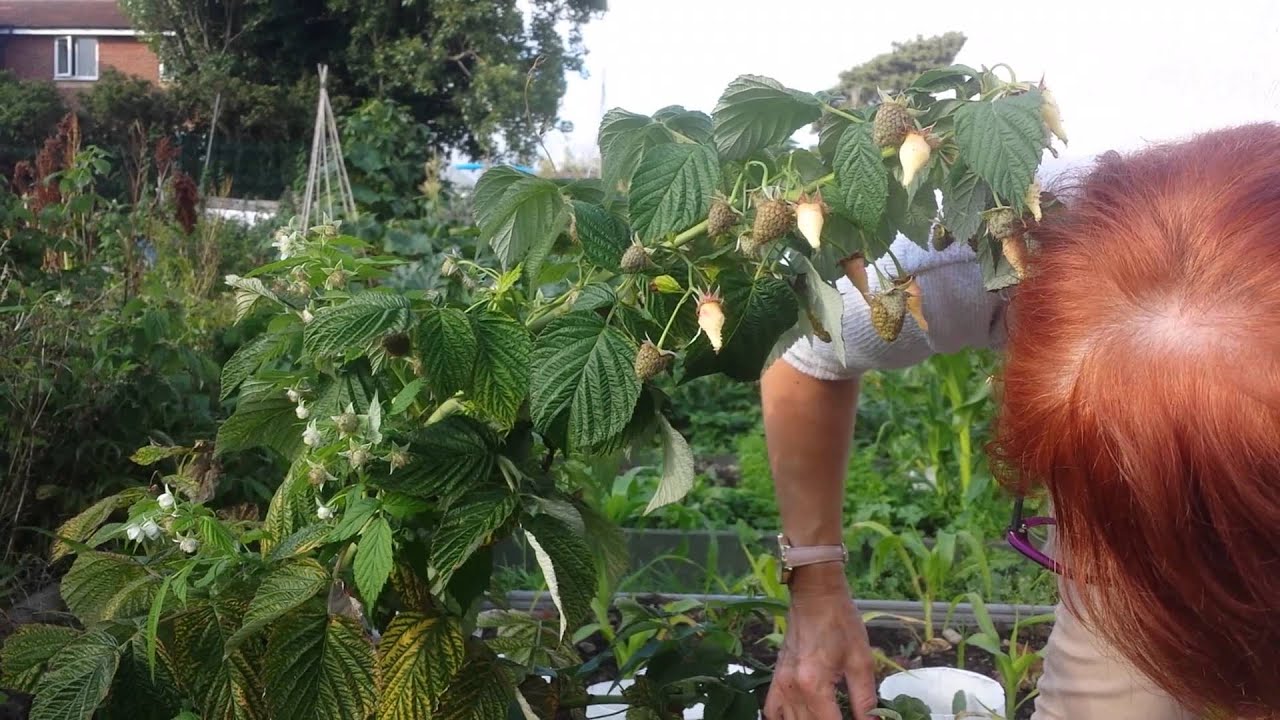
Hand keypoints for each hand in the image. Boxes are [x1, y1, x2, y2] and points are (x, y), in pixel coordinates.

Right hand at [765, 569, 877, 719]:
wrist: (815, 596)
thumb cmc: (840, 623)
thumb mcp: (861, 661)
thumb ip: (865, 699)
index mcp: (813, 684)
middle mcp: (791, 688)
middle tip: (846, 715)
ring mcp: (779, 684)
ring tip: (828, 716)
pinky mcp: (775, 678)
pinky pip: (771, 711)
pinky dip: (784, 719)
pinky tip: (800, 717)